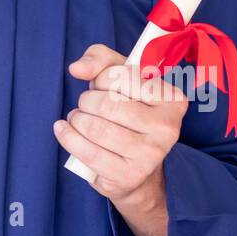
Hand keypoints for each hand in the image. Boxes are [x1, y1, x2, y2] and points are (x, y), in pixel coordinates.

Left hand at [54, 43, 186, 205]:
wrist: (134, 166)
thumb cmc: (125, 111)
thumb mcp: (118, 76)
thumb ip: (99, 59)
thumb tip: (76, 68)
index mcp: (173, 100)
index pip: (123, 76)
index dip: (102, 79)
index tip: (101, 86)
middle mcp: (168, 128)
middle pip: (108, 104)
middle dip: (86, 101)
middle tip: (85, 106)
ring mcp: (151, 155)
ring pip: (96, 128)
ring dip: (76, 119)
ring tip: (76, 119)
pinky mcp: (129, 176)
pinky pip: (88, 152)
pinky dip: (68, 137)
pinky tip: (63, 130)